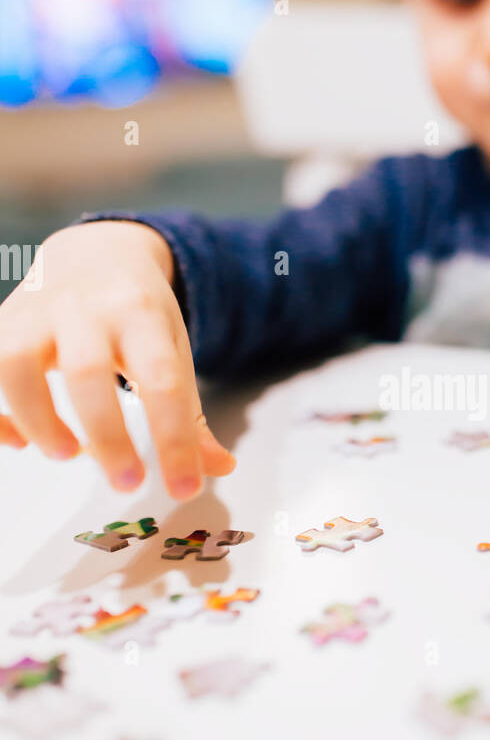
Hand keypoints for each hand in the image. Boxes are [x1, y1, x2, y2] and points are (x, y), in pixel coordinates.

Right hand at [0, 221, 235, 496]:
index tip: (184, 487)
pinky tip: (17, 440)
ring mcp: (36, 313)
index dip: (174, 439)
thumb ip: (190, 412)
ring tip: (66, 454)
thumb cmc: (137, 313)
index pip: (161, 380)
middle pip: (87, 371)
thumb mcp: (172, 348)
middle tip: (127, 481)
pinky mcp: (2, 323)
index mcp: (140, 314)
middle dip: (106, 435)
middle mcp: (85, 309)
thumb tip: (218, 467)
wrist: (95, 251)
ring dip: (38, 418)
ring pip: (16, 363)